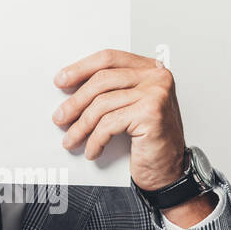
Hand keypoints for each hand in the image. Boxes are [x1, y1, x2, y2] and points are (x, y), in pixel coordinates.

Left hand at [51, 49, 187, 189]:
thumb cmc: (152, 140)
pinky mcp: (150, 113)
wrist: (170, 170)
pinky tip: (92, 149)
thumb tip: (73, 90)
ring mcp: (155, 94)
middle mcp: (156, 77)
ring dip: (81, 126)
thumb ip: (112, 91)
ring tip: (72, 139)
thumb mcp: (130, 107)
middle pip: (102, 80)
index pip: (109, 59)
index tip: (62, 80)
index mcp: (151, 69)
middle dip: (76, 101)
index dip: (81, 68)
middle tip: (61, 116)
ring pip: (102, 104)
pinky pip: (109, 124)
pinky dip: (95, 140)